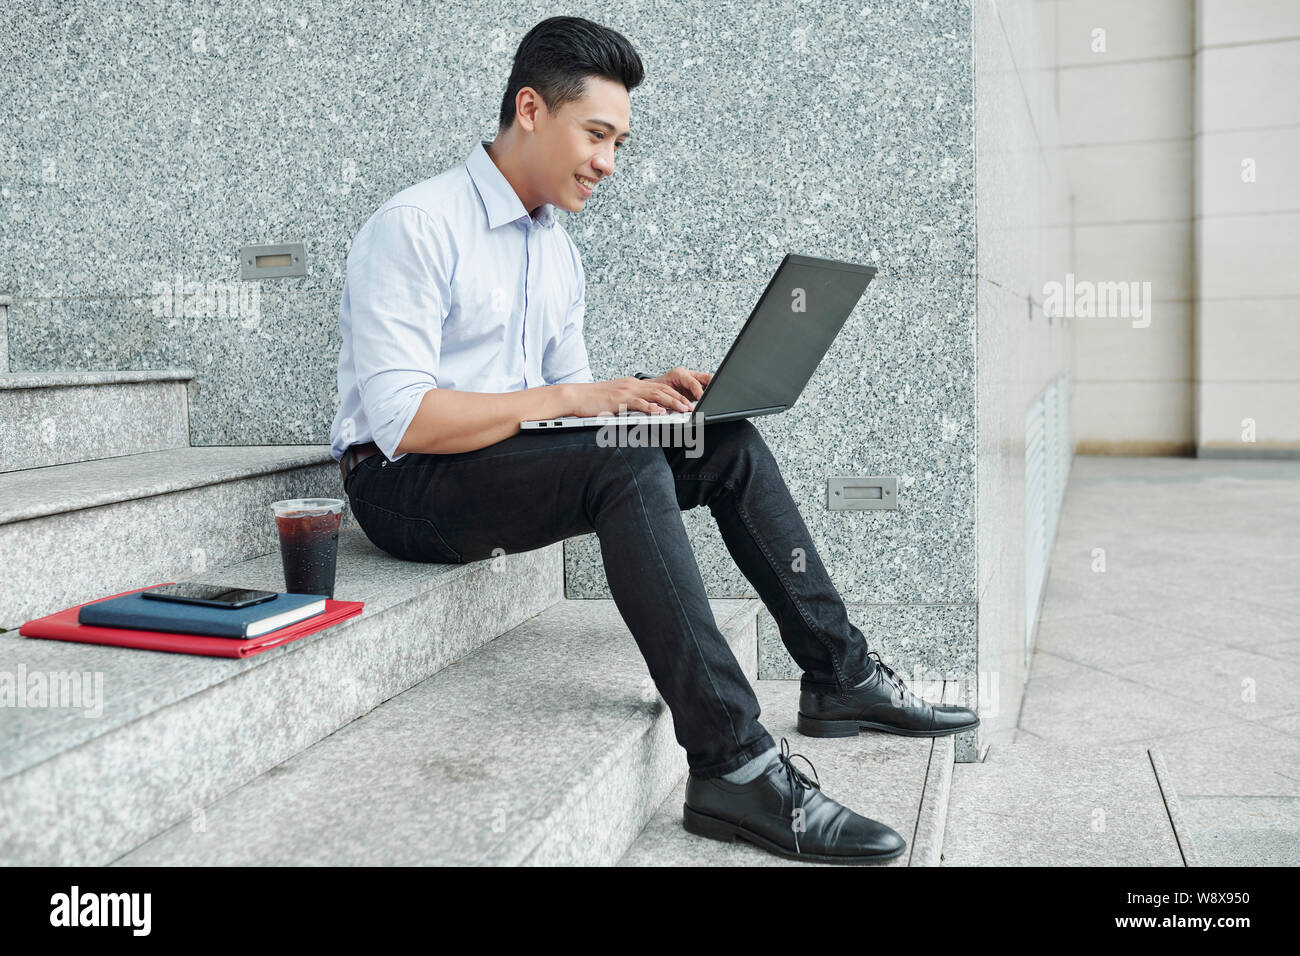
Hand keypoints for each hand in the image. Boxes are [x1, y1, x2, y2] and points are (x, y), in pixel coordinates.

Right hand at [566, 367, 709, 416]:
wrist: (575, 396)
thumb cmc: (594, 401)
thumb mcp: (617, 400)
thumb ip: (632, 403)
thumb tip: (648, 411)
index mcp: (633, 385)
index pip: (659, 388)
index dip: (675, 395)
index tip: (687, 403)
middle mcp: (632, 385)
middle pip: (662, 389)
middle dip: (679, 398)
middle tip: (691, 407)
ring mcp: (626, 391)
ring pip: (654, 394)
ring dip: (671, 403)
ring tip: (683, 409)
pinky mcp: (618, 399)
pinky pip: (638, 403)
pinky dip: (650, 407)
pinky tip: (659, 412)